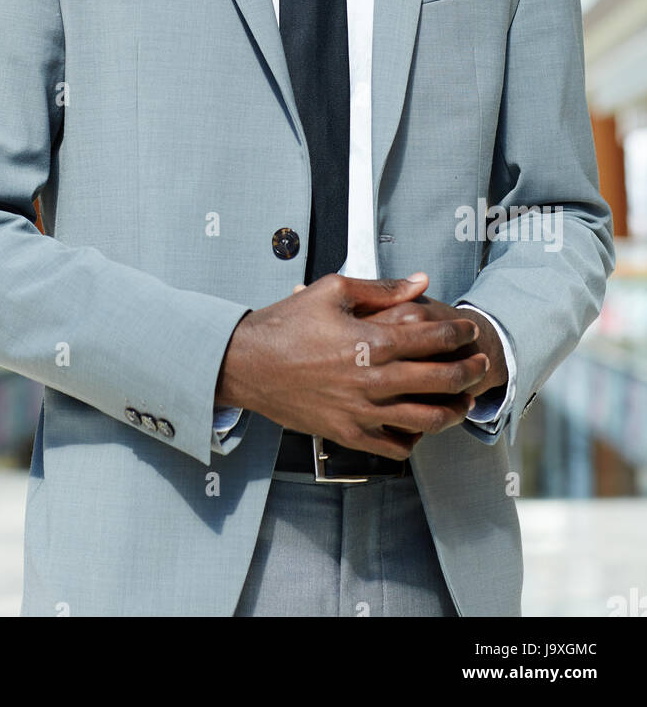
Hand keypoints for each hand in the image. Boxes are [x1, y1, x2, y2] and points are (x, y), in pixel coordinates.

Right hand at [214, 273, 489, 459]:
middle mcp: (372, 380)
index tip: (469, 330)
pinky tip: (421, 424)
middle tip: (480, 364)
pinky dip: (416, 437)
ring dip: (454, 410)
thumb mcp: (333, 290)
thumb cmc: (288, 322)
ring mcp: (361, 412)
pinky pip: (395, 446)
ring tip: (464, 400)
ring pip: (427, 421)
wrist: (247, 364)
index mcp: (371, 341)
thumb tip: (421, 281)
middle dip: (469, 371)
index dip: (459, 333)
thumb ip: (382, 288)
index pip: (434, 339)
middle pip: (441, 381)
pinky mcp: (348, 434)